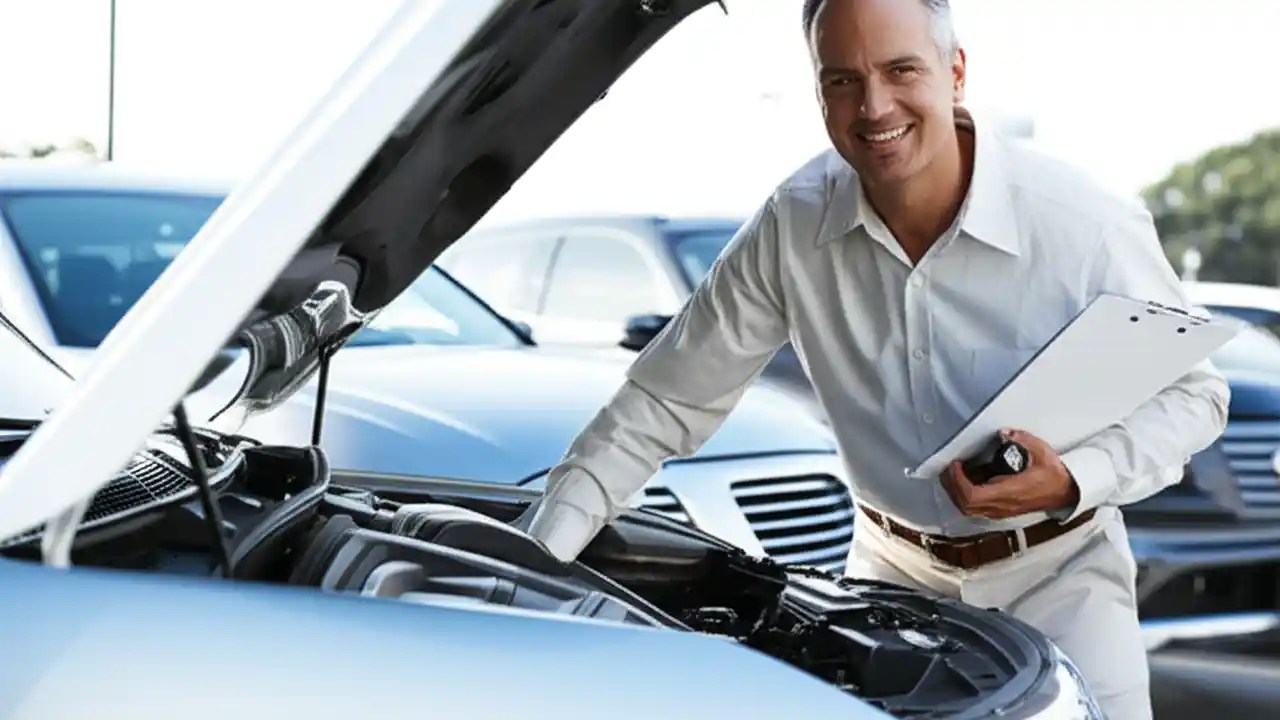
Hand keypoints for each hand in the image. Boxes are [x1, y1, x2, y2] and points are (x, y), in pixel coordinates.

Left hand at [940, 429, 1079, 519]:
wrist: (1065, 492)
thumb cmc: (1053, 474)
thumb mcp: (1041, 452)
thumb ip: (1022, 439)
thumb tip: (1004, 433)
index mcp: (1009, 493)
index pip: (972, 496)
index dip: (957, 482)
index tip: (954, 465)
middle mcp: (1001, 506)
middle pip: (964, 505)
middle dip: (951, 486)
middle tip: (948, 467)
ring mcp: (1000, 510)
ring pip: (967, 508)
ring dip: (955, 491)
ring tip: (954, 472)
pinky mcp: (1000, 509)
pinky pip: (975, 507)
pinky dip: (964, 494)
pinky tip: (967, 478)